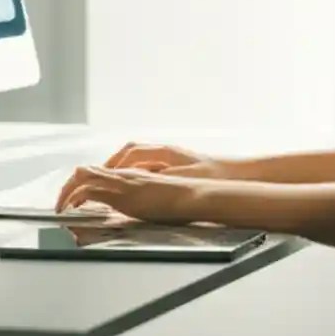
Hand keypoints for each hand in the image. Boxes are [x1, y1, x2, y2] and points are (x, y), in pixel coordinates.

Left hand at [54, 165, 204, 224]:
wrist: (191, 194)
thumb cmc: (179, 198)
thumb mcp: (154, 196)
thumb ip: (138, 198)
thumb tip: (128, 208)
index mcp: (131, 175)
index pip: (98, 173)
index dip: (82, 184)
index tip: (73, 198)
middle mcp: (123, 175)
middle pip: (86, 172)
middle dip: (68, 187)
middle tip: (61, 204)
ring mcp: (121, 183)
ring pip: (84, 177)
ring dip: (68, 192)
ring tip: (61, 207)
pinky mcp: (121, 193)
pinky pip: (91, 190)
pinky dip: (76, 197)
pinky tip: (72, 208)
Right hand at [104, 142, 233, 179]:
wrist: (235, 175)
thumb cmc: (211, 176)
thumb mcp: (182, 179)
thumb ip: (158, 179)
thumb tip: (137, 180)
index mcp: (164, 152)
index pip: (130, 154)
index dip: (113, 165)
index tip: (99, 175)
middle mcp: (165, 151)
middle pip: (131, 152)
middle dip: (114, 164)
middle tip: (99, 177)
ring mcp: (170, 156)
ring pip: (140, 158)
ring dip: (125, 167)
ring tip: (112, 180)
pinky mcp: (176, 164)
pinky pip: (149, 164)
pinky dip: (137, 171)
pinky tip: (135, 184)